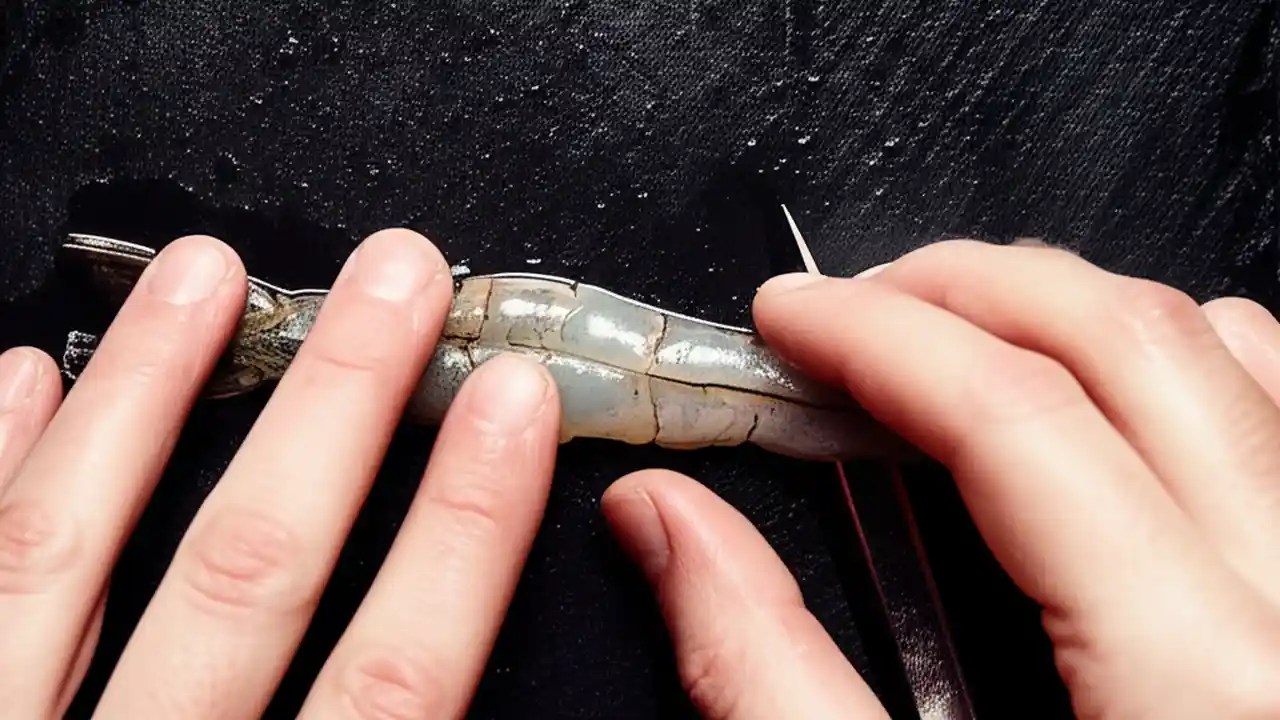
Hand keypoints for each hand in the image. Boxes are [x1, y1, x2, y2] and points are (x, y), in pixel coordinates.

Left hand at [0, 230, 561, 717]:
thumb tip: (460, 646)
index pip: (391, 677)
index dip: (464, 534)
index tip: (513, 411)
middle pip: (247, 577)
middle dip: (333, 410)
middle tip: (394, 284)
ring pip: (56, 553)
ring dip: (142, 395)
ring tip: (203, 271)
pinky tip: (26, 383)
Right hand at [600, 239, 1279, 718]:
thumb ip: (767, 672)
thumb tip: (667, 525)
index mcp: (1198, 685)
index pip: (1016, 418)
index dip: (878, 339)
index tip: (788, 321)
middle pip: (1131, 345)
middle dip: (967, 288)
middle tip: (854, 304)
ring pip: (1231, 356)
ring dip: (1074, 312)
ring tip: (956, 328)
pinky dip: (1178, 362)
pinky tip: (1093, 391)